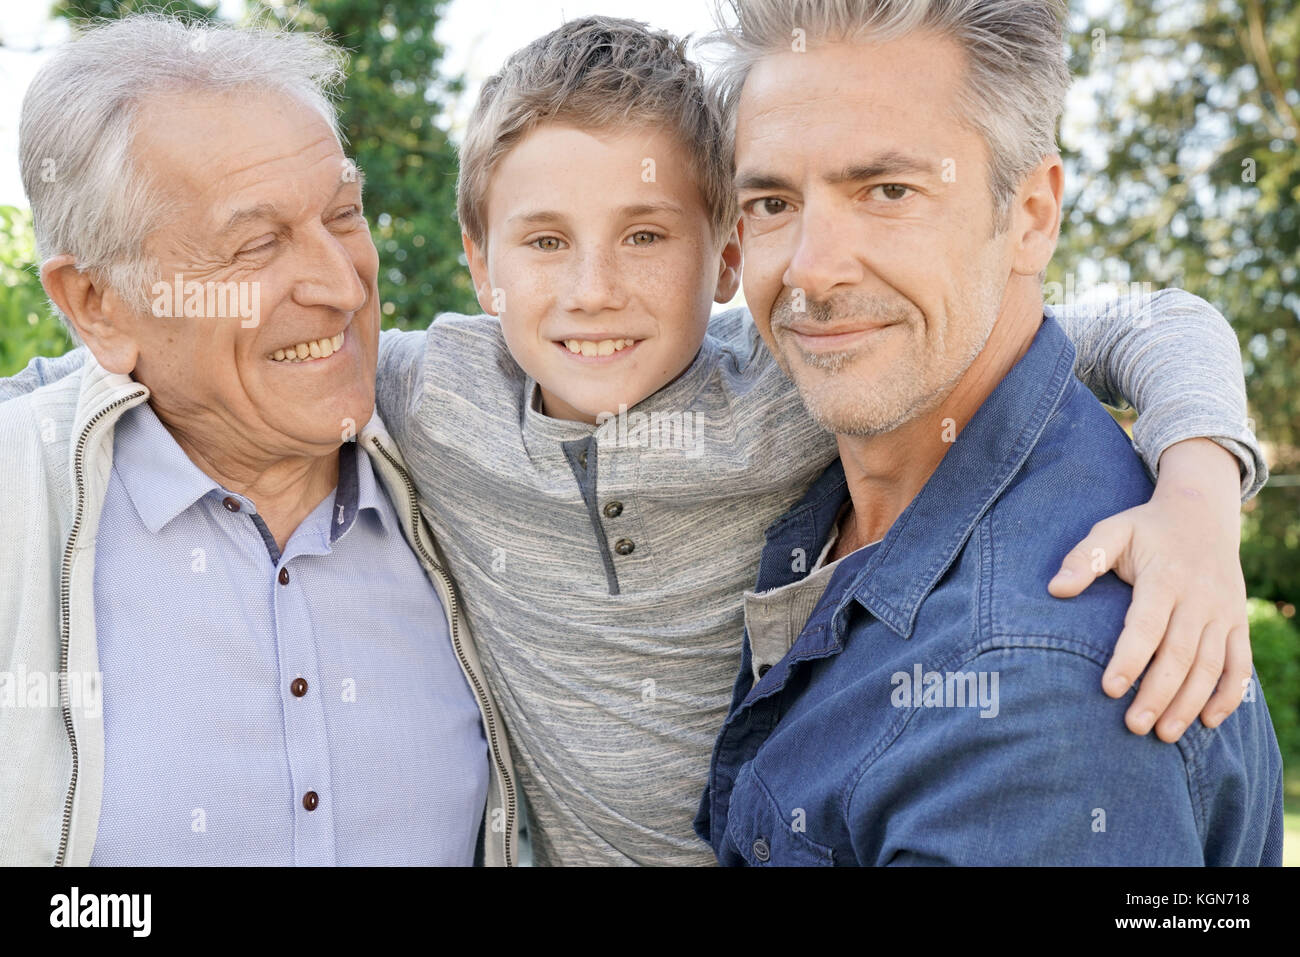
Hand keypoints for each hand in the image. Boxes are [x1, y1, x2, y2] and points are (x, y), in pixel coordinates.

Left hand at [1048, 438, 1248, 741]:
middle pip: (1180, 654)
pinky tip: (1208, 721)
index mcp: (1165, 577)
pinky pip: (1240, 664)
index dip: (1130, 659)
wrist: (1203, 514)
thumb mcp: (1112, 530)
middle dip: (1158, 694)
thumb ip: (1084, 557)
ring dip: (1190, 703)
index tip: (1108, 689)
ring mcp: (1222, 613)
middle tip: (1134, 727)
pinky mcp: (1237, 622)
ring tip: (1164, 735)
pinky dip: (1229, 695)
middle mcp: (1199, 598)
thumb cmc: (1146, 529)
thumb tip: (1055, 589)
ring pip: (1211, 666)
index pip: (1147, 625)